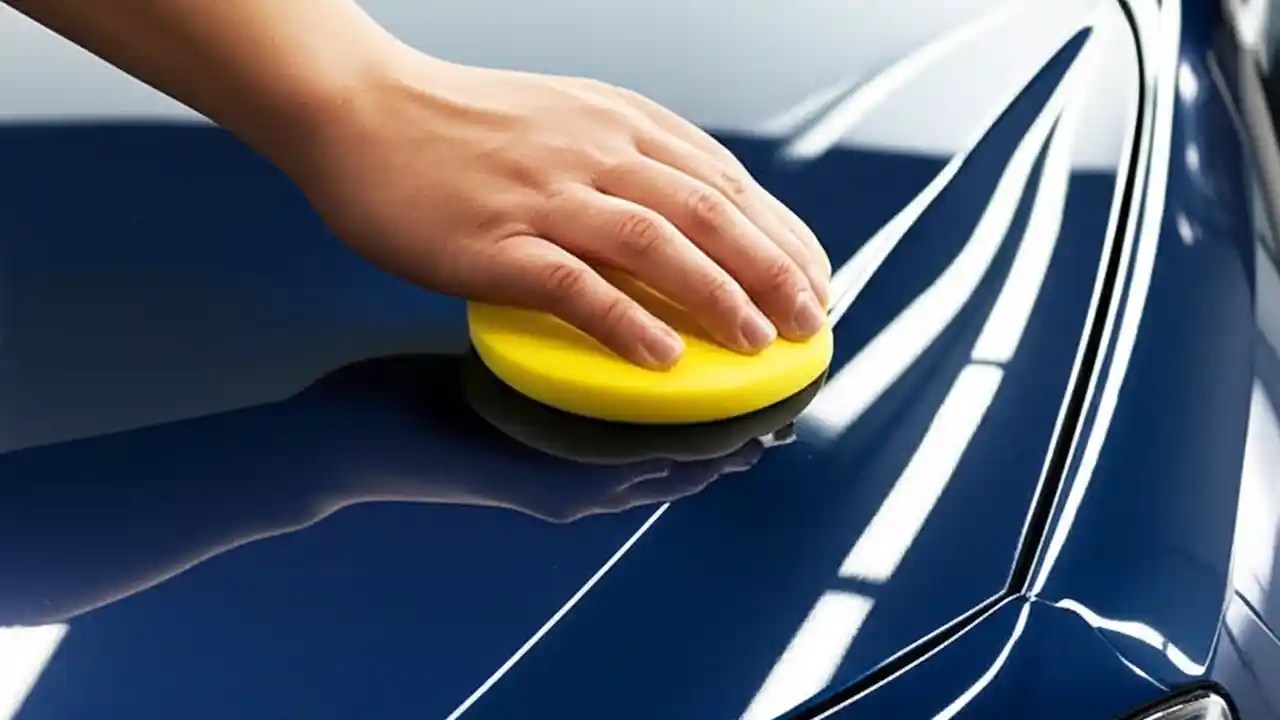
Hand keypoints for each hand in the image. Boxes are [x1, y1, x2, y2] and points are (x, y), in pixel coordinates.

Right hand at [286, 53, 831, 368]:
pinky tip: (662, 356)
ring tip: (755, 342)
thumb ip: (625, 155)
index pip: (725, 180)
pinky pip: (574, 286)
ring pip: (657, 245)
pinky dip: (625, 323)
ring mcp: (544, 194)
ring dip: (718, 296)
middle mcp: (594, 151)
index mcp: (618, 122)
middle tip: (809, 321)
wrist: (360, 110)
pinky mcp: (495, 241)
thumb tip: (689, 211)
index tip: (815, 277)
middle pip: (709, 211)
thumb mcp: (563, 116)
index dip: (782, 233)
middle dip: (772, 270)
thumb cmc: (460, 124)